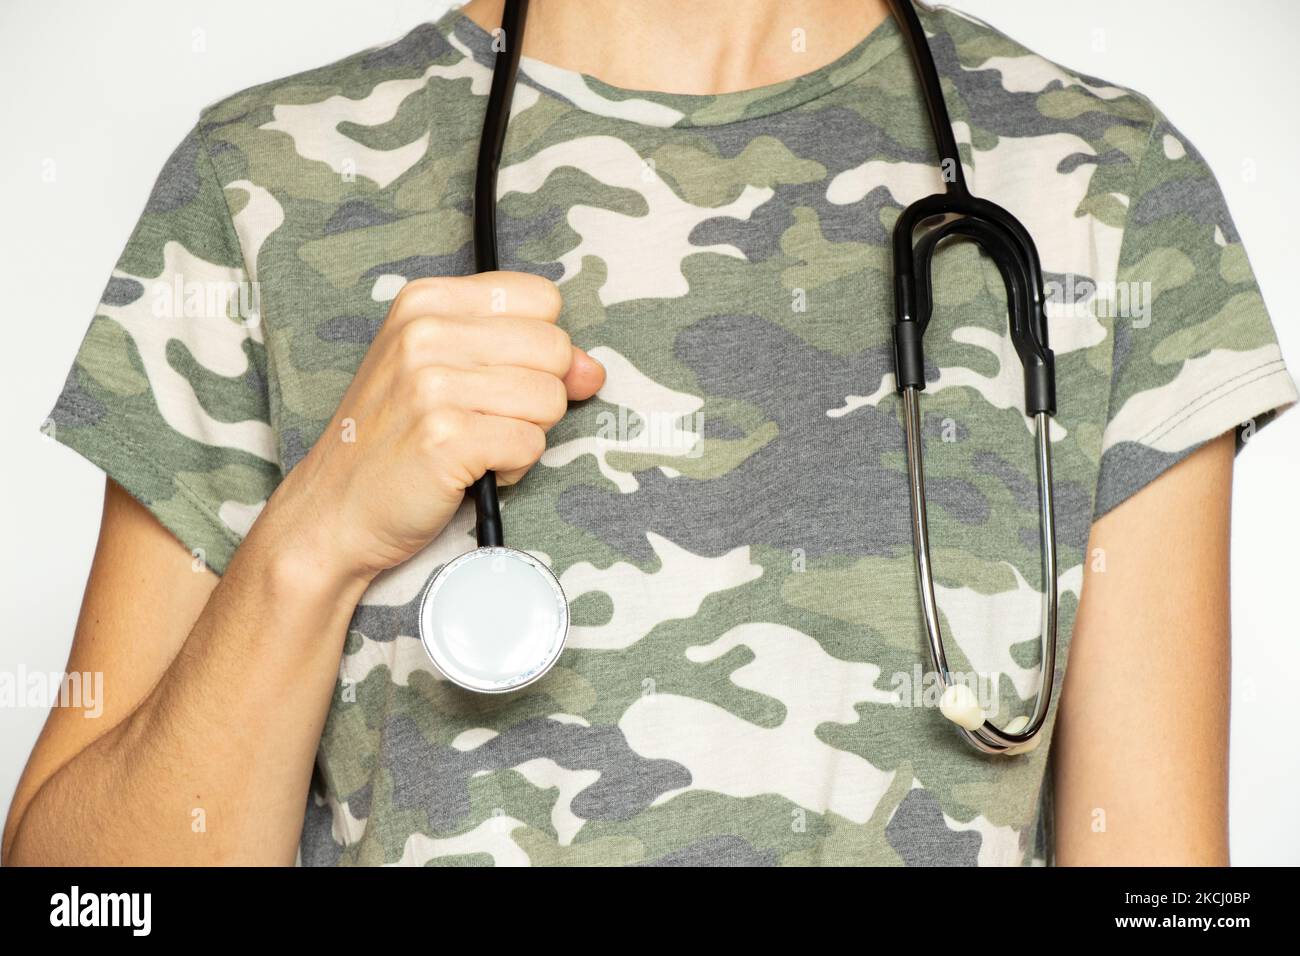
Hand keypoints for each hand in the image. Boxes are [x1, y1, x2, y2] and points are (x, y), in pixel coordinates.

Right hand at [261, 272, 604, 583]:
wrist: (335, 510)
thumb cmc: (393, 441)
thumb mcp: (446, 373)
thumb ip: (523, 356)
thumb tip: (593, 369)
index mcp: (426, 301)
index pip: (541, 298)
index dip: (539, 347)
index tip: (500, 377)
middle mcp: (425, 333)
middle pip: (554, 349)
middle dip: (536, 395)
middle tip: (484, 420)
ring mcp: (432, 384)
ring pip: (550, 399)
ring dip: (525, 435)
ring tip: (476, 446)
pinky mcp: (446, 437)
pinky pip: (532, 444)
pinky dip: (513, 468)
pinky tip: (472, 470)